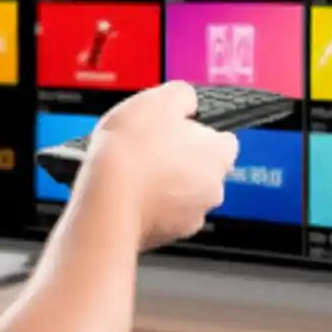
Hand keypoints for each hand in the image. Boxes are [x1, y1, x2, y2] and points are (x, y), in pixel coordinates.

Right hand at [72, 81, 239, 250]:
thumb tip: (187, 101)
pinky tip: (128, 193)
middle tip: (151, 147)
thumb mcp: (159, 99)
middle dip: (181, 159)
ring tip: (135, 171)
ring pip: (183, 195)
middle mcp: (214, 189)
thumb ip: (183, 96)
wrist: (106, 201)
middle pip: (203, 169)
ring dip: (165, 184)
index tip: (178, 128)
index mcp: (219, 154)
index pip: (225, 139)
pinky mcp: (166, 236)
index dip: (198, 131)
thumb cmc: (131, 151)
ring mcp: (191, 216)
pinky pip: (163, 216)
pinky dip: (150, 206)